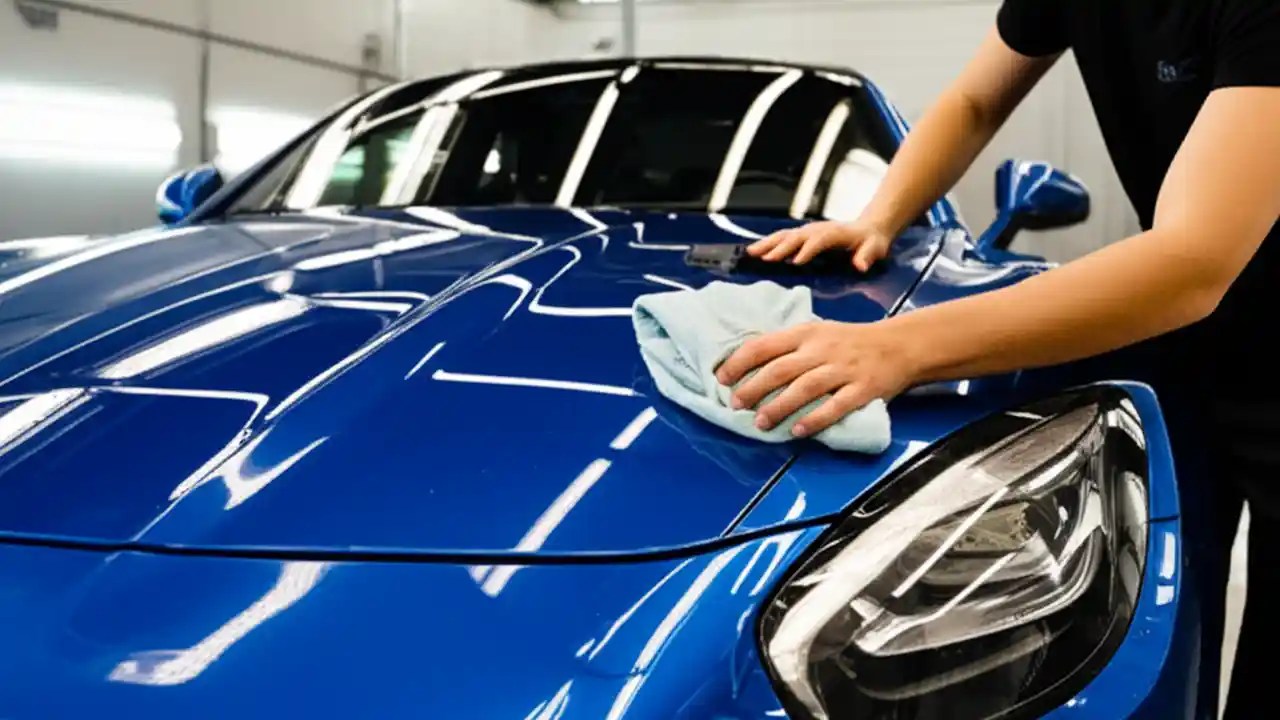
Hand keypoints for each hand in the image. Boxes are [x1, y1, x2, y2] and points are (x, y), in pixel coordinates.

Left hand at [716, 321, 915, 437]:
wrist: (899, 345)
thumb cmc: (850, 342)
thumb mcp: (817, 333)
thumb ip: (788, 347)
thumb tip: (748, 365)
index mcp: (806, 333)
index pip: (764, 345)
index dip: (740, 362)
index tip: (721, 378)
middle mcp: (822, 349)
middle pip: (780, 369)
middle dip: (753, 388)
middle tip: (735, 405)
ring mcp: (843, 369)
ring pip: (805, 388)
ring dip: (779, 406)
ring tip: (760, 423)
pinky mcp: (862, 389)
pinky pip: (836, 406)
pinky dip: (815, 419)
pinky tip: (798, 431)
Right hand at [747, 219, 893, 271]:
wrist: (869, 229)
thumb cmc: (871, 242)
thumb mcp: (875, 248)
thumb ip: (867, 256)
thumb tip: (860, 265)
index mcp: (835, 233)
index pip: (819, 241)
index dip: (807, 250)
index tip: (795, 262)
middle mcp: (818, 230)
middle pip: (796, 236)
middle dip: (780, 247)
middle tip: (765, 259)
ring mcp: (809, 231)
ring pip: (784, 235)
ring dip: (767, 243)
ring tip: (750, 252)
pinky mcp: (803, 235)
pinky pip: (782, 238)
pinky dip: (768, 243)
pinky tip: (755, 251)